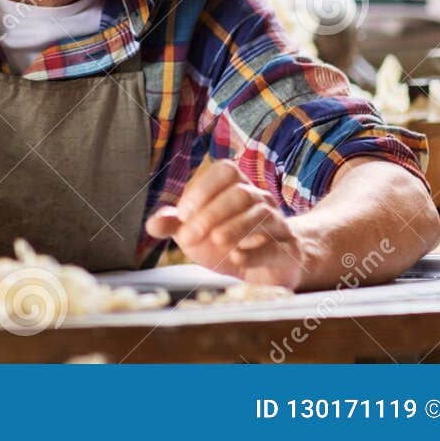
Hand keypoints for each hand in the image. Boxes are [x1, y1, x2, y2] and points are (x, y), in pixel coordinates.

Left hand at [144, 160, 308, 289]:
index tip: (183, 215)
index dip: (203, 189)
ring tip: (215, 241)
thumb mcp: (196, 233)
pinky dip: (255, 252)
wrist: (267, 269)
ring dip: (234, 228)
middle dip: (211, 214)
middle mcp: (261, 199)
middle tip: (188, 237)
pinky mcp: (288, 251)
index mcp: (238, 187)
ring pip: (261, 214)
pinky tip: (237, 259)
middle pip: (241, 193)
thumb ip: (175, 225)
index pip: (225, 171)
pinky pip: (276, 245)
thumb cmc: (227, 243)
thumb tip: (151, 224)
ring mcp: (278, 223)